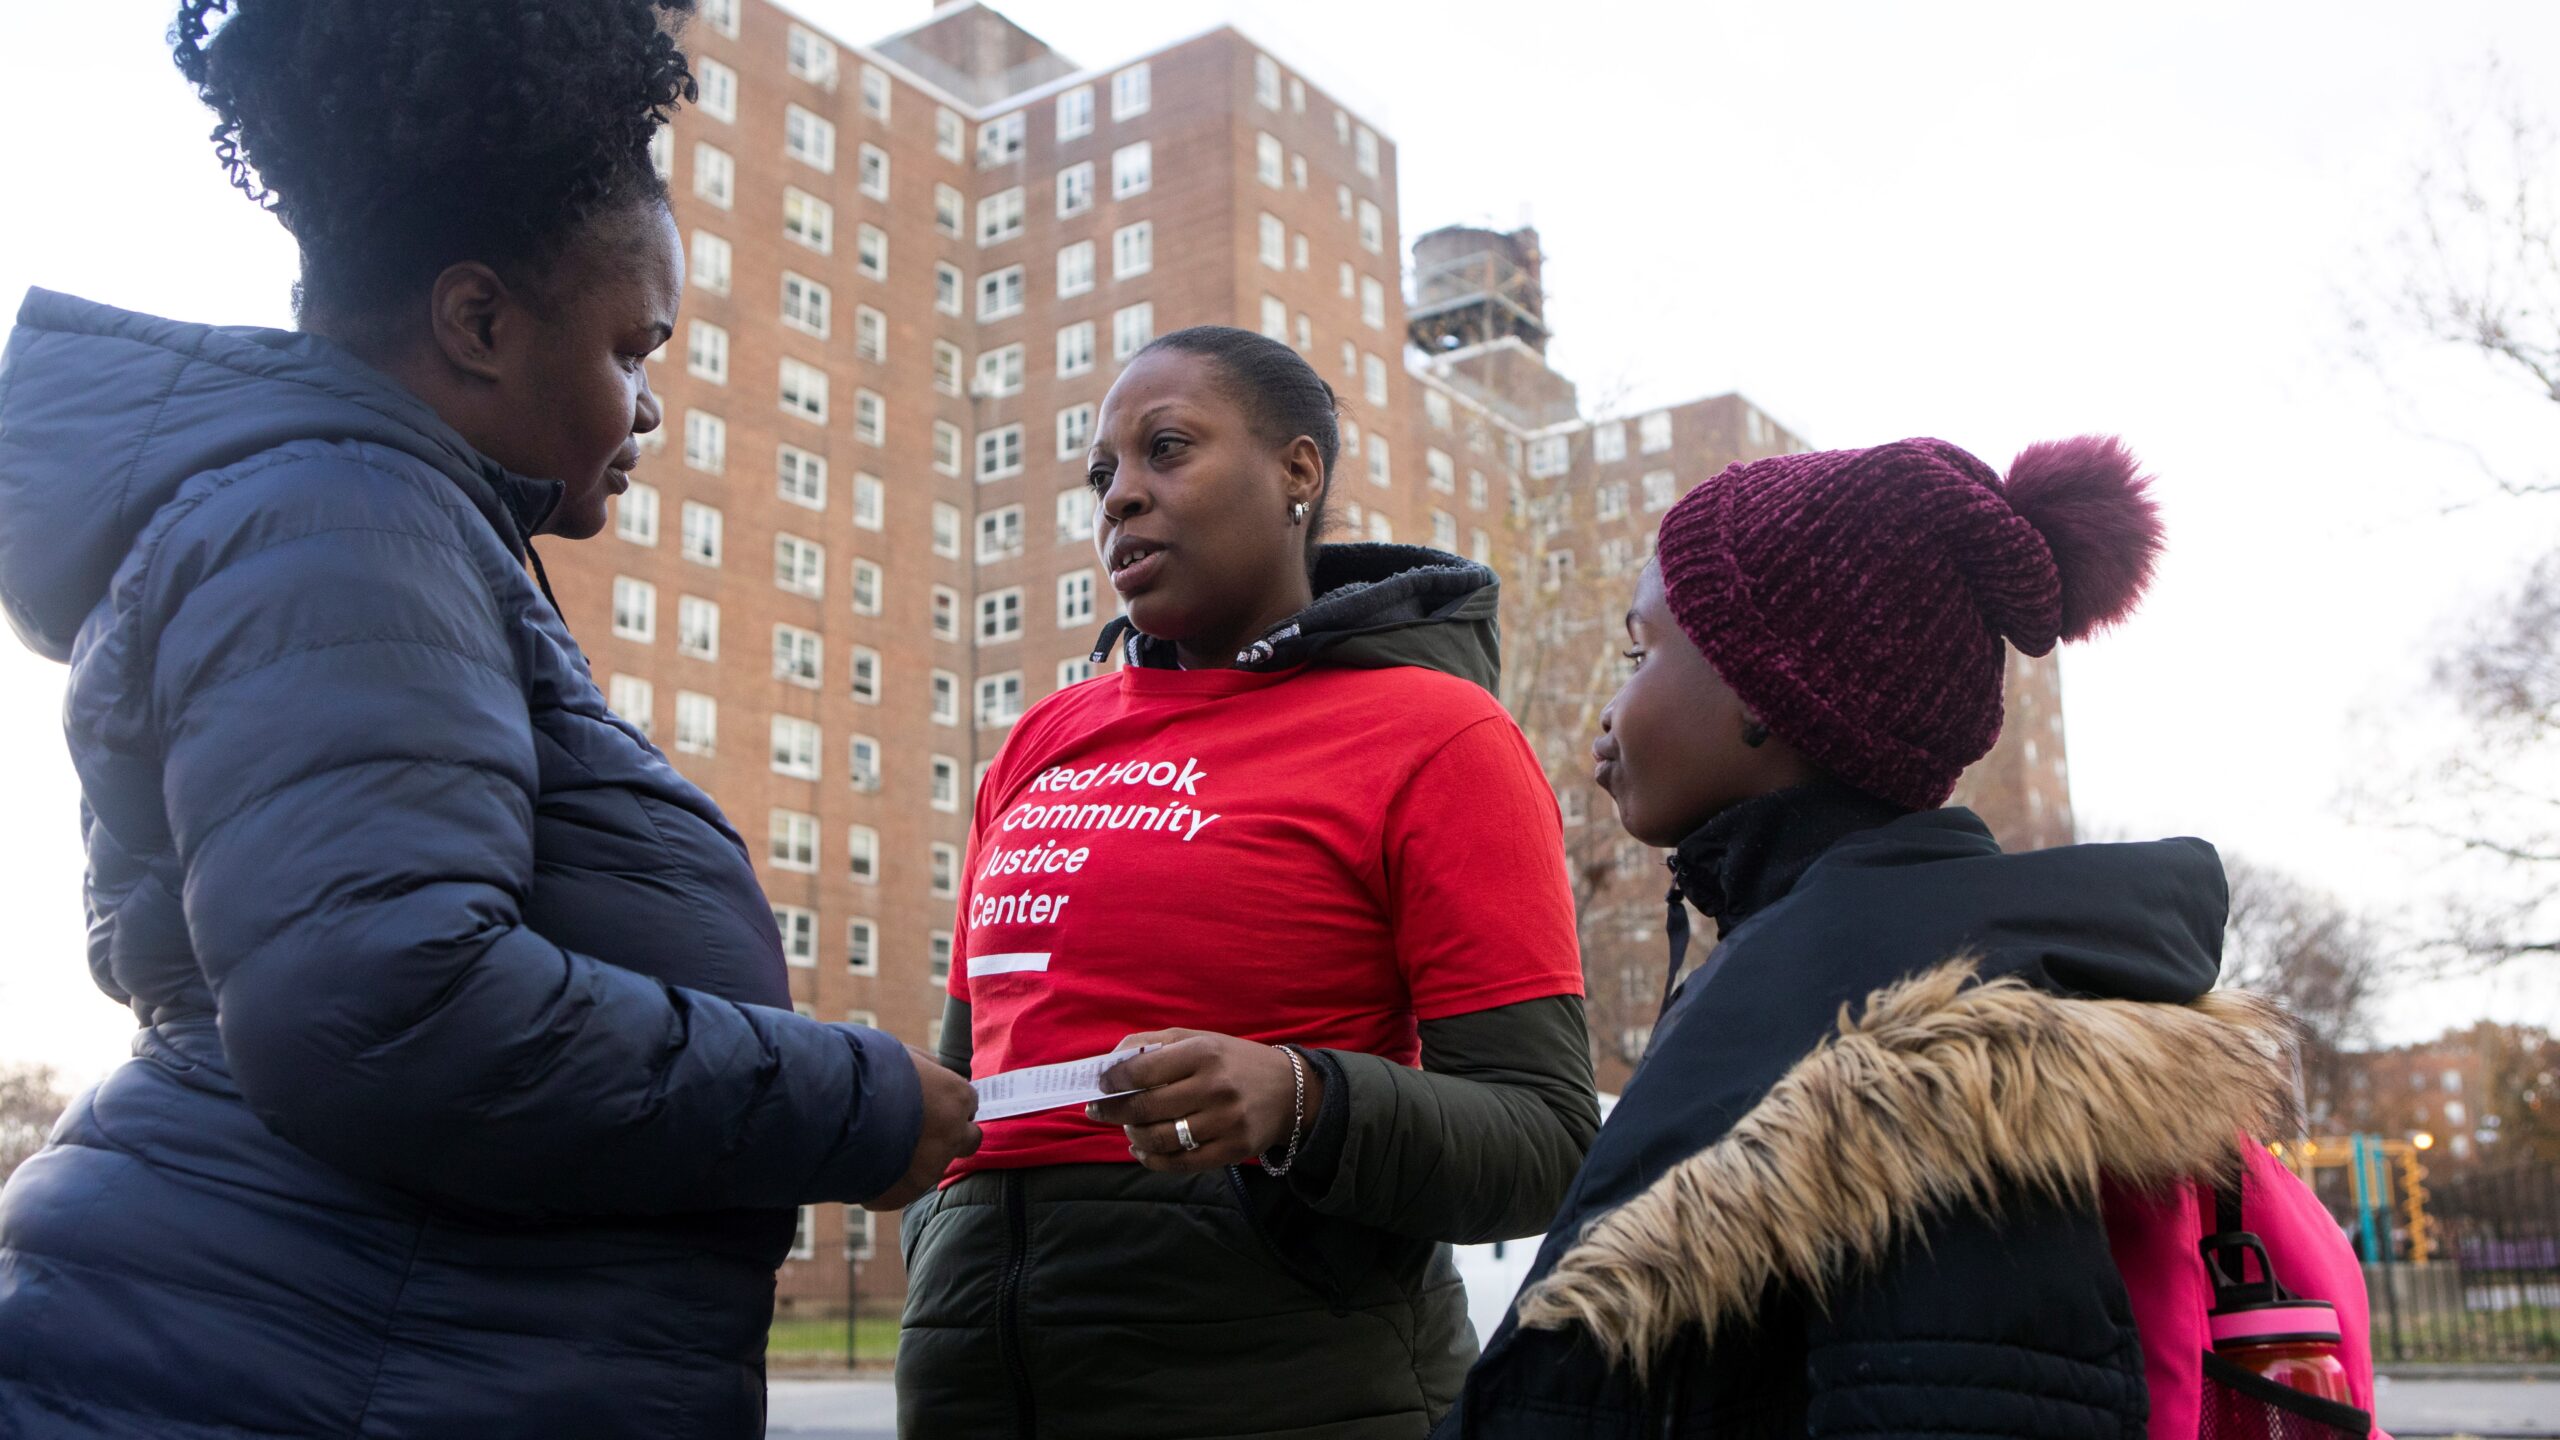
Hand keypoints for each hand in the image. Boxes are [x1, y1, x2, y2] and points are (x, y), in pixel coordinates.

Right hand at [865, 1045, 981, 1210]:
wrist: (832, 1108)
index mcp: (955, 1098)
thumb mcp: (902, 1055)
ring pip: (932, 1166)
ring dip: (914, 1158)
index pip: (968, 1102)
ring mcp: (928, 1169)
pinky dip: (886, 1180)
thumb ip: (928, 1068)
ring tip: (878, 1143)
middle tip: (921, 1130)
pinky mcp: (901, 1193)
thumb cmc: (866, 1070)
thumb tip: (937, 1072)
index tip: (931, 1103)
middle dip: (951, 1136)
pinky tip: (862, 1163)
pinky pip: (898, 1189)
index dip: (948, 1103)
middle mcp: (950, 1136)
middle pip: (969, 1140)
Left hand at [1084, 1029, 1322, 1174]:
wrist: (1290, 1090)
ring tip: (1127, 1128)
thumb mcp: (1198, 1039)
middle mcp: (1215, 1087)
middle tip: (1097, 1110)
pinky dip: (1152, 1159)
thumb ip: (1153, 1045)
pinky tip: (1141, 1149)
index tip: (1099, 1084)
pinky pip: (1180, 1163)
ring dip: (1132, 1135)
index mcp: (1203, 1052)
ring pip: (1160, 1139)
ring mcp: (1225, 1122)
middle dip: (1112, 1111)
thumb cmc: (1233, 1062)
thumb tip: (1109, 1061)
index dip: (1112, 1080)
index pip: (1142, 1070)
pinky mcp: (1232, 1150)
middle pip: (1146, 1108)